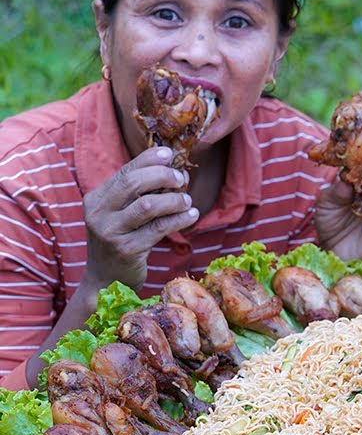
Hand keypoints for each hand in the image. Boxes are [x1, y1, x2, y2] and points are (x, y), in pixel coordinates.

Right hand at [83, 146, 198, 289]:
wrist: (106, 280)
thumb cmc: (121, 241)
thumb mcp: (122, 215)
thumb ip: (141, 195)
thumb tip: (177, 172)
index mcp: (96, 199)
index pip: (124, 172)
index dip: (148, 159)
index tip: (169, 153)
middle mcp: (98, 213)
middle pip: (133, 183)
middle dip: (162, 176)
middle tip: (181, 178)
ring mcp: (111, 232)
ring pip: (148, 206)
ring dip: (174, 200)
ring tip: (187, 201)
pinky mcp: (127, 249)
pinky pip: (159, 228)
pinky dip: (179, 219)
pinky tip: (191, 215)